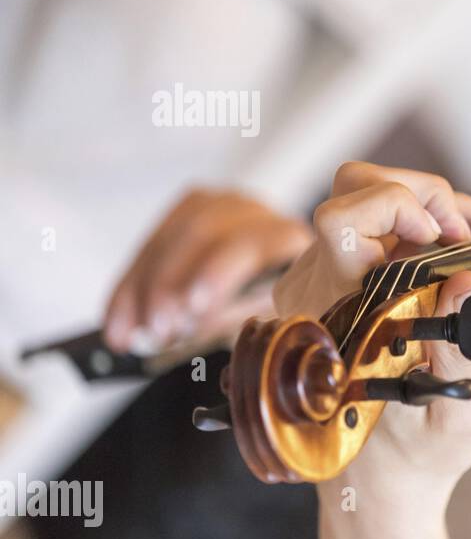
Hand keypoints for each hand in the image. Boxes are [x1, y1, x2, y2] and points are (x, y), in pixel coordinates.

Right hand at [104, 190, 311, 352]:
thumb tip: (194, 321)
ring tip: (128, 334)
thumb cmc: (282, 301)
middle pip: (200, 235)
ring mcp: (216, 205)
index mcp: (285, 234)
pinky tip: (116, 322)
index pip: (248, 245)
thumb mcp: (273, 315)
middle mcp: (252, 211)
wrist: (281, 268)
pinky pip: (148, 246)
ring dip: (140, 291)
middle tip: (157, 331)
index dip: (215, 275)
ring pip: (166, 240)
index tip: (192, 308)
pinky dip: (129, 288)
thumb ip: (240, 315)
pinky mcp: (188, 208)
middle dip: (169, 287)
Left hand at [273, 162, 470, 491]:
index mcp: (340, 319)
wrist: (378, 483)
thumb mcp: (458, 416)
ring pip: (365, 200)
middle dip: (425, 194)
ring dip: (429, 206)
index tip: (447, 237)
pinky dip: (420, 225)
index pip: (341, 222)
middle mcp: (316, 293)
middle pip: (354, 189)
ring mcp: (319, 285)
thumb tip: (470, 283)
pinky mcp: (334, 285)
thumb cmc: (419, 456)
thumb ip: (461, 349)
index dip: (398, 207)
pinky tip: (467, 244)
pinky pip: (371, 228)